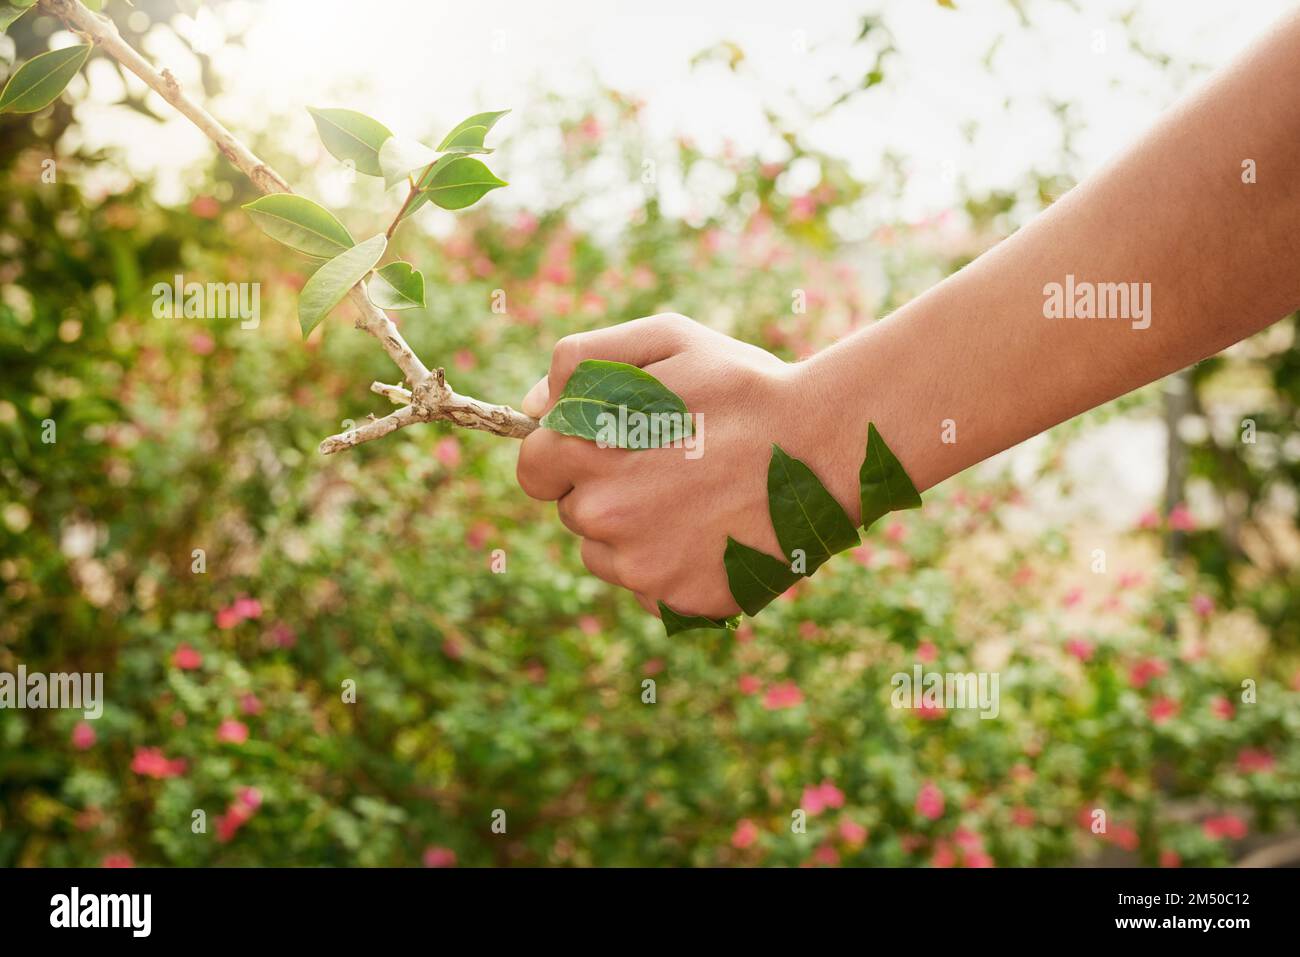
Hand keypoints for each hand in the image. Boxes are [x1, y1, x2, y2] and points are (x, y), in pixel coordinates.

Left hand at [516, 314, 861, 618]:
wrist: (827, 445)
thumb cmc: (744, 387)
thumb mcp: (666, 340)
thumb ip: (582, 362)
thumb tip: (535, 406)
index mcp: (584, 450)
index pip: (534, 468)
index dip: (567, 453)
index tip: (608, 445)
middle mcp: (603, 515)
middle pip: (573, 512)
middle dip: (605, 488)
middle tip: (670, 464)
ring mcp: (642, 566)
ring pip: (606, 555)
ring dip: (634, 533)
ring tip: (697, 497)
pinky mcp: (681, 601)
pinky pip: (650, 588)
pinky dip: (672, 566)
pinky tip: (716, 531)